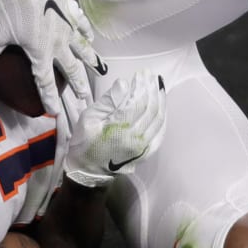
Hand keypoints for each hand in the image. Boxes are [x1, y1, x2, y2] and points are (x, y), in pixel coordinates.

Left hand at [0, 0, 103, 115]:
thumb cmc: (13, 6)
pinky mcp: (71, 11)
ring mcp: (67, 27)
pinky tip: (91, 39)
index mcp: (40, 51)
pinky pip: (82, 24)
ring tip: (98, 70)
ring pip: (82, 48)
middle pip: (70, 68)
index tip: (53, 110)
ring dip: (90, 61)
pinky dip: (86, 32)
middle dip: (77, 84)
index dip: (48, 97)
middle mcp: (58, 43)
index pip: (44, 80)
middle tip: (84, 97)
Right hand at [63, 72, 166, 188]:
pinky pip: (160, 133)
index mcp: (120, 130)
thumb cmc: (84, 144)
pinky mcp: (146, 153)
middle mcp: (136, 140)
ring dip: (160, 100)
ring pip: (159, 119)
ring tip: (158, 86)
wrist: (87, 173)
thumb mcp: (88, 119)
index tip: (140, 74)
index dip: (141, 86)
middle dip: (152, 89)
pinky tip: (161, 106)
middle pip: (151, 109)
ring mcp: (144, 148)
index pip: (138, 102)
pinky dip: (163, 117)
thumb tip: (124, 83)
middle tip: (150, 75)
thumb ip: (108, 101)